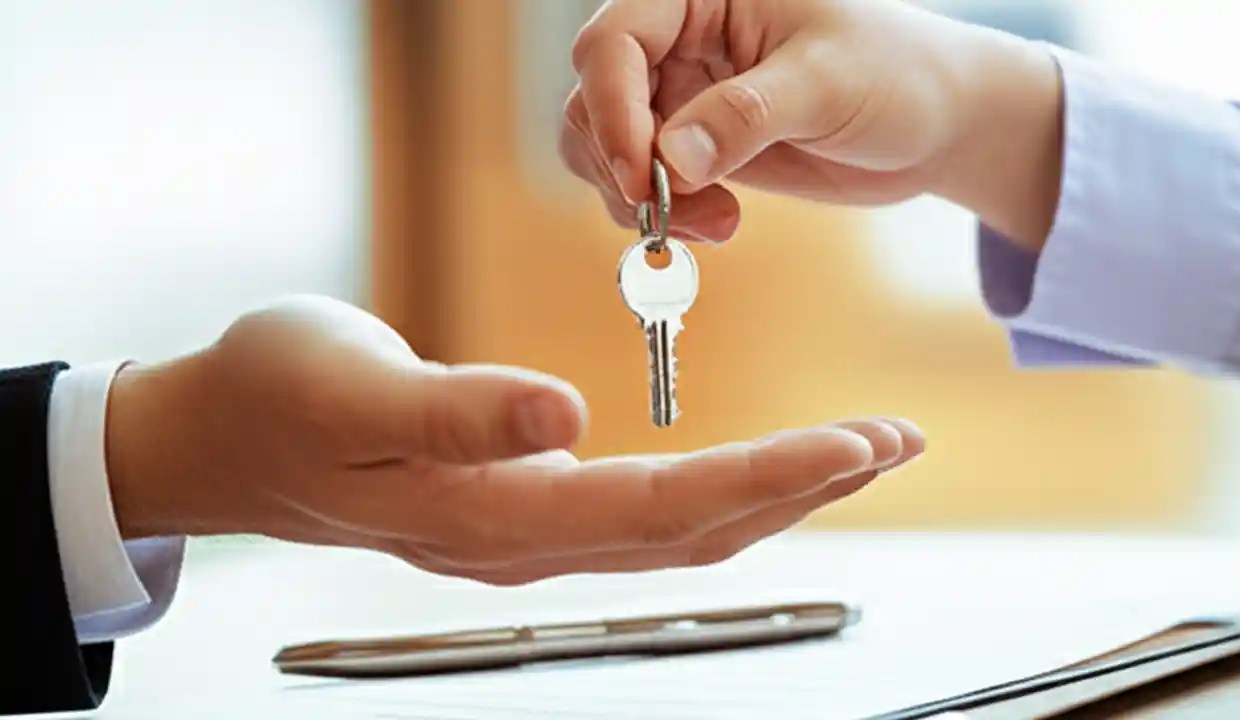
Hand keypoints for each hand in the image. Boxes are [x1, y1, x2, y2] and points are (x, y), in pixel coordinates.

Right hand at [104, 296, 922, 584]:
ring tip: (853, 451)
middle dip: (804, 489)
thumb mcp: (349, 385)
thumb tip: (561, 417)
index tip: (854, 446)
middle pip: (694, 534)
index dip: (767, 479)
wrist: (221, 435)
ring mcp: (522, 534)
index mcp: (488, 512)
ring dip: (776, 493)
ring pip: (678, 533)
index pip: (661, 510)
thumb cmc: (276, 396)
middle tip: (891, 442)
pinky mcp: (519, 509)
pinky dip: (720, 492)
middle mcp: (520, 540)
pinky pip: (645, 516)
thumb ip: (458, 412)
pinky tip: (752, 470)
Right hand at [561, 0, 1062, 249]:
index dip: (612, 108)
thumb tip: (668, 159)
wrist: (934, 124)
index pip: (615, 40)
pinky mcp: (692, 144)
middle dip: (622, 164)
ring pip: (604, 147)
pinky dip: (660, 215)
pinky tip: (714, 226)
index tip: (640, 176)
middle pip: (595, 98)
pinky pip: (640, 183)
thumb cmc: (898, 74)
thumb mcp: (827, 83)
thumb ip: (746, 114)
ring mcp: (681, 93)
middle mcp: (678, 37)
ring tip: (714, 225)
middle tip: (672, 214)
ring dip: (639, 200)